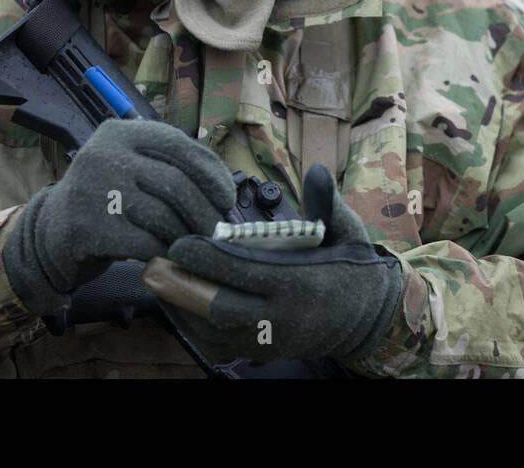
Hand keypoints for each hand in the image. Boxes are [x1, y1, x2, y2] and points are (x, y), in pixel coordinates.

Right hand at [2, 119, 235, 315]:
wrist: (53, 232)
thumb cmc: (108, 198)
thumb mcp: (132, 166)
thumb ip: (170, 165)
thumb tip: (225, 189)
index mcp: (120, 133)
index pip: (180, 146)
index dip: (211, 173)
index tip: (227, 198)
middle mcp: (104, 155)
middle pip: (176, 184)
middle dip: (204, 212)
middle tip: (215, 231)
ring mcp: (94, 191)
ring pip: (163, 216)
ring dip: (186, 235)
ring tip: (193, 244)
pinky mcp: (88, 228)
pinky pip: (145, 243)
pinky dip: (165, 251)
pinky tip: (170, 256)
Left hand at [141, 164, 404, 363]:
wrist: (366, 319)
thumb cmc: (352, 268)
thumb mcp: (347, 232)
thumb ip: (327, 202)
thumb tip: (316, 169)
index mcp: (299, 283)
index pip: (243, 270)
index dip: (206, 257)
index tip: (181, 242)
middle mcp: (282, 317)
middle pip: (219, 306)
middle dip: (183, 284)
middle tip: (156, 262)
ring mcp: (270, 341)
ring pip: (212, 331)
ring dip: (180, 306)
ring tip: (157, 281)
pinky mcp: (262, 354)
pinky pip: (217, 346)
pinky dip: (192, 326)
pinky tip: (176, 304)